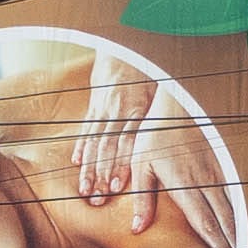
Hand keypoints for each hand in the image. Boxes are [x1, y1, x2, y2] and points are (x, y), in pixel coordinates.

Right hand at [62, 53, 163, 205]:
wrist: (127, 48)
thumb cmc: (149, 74)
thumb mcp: (159, 94)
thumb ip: (160, 119)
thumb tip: (172, 144)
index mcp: (135, 110)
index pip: (126, 143)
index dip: (121, 165)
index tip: (117, 187)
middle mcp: (117, 112)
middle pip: (107, 148)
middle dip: (101, 176)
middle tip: (97, 199)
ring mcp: (103, 109)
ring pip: (94, 142)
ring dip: (89, 168)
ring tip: (84, 190)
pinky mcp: (94, 105)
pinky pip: (86, 128)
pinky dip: (80, 146)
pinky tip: (75, 162)